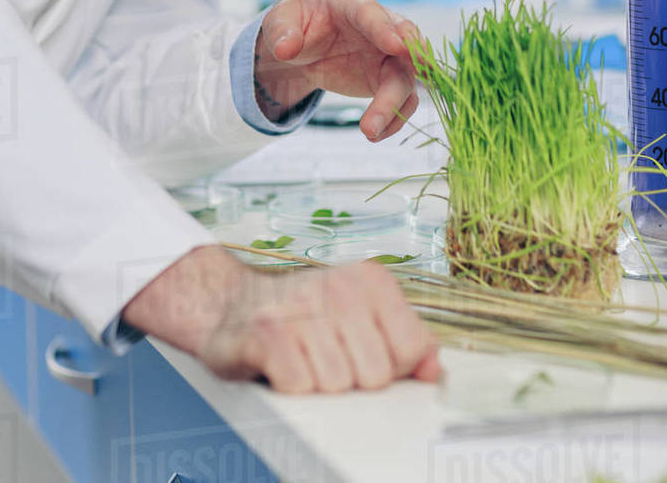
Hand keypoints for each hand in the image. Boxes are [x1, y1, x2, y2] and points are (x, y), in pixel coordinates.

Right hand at [122, 245, 441, 393]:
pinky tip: (283, 365)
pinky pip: (299, 386)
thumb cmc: (304, 317)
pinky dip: (291, 387)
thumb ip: (406, 342)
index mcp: (371, 280)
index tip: (367, 355)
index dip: (391, 367)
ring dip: (320, 384)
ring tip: (304, 360)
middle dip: (354, 380)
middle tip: (329, 358)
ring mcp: (302, 307)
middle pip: (375, 374)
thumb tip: (433, 369)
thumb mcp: (362, 318)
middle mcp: (339, 286)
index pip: (410, 349)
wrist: (233, 305)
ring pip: (338, 384)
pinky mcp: (267, 332)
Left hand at [254, 0, 421, 141]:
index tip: (397, 47)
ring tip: (370, 132)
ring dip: (394, 105)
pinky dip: (393, 118)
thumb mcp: (280, 19)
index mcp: (352, 1)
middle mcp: (379, 24)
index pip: (371, 13)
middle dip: (410, 65)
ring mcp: (387, 53)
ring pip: (405, 78)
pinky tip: (376, 134)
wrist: (302, 43)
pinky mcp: (386, 78)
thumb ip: (282, 31)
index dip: (384, 28)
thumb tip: (285, 49)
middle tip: (404, 87)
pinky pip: (400, 99)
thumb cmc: (297, 20)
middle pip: (404, 44)